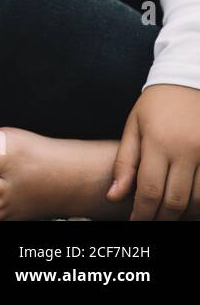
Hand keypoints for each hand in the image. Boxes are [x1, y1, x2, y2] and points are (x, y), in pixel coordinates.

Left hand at [107, 83, 199, 219]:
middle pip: (174, 200)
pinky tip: (187, 204)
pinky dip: (199, 202)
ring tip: (166, 215)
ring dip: (181, 214)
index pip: (149, 190)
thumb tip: (113, 195)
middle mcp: (185, 150)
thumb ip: (124, 162)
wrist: (188, 81)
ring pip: (197, 200)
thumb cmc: (156, 105)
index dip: (142, 213)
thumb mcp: (133, 126)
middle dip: (160, 218)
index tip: (135, 222)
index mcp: (158, 142)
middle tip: (149, 223)